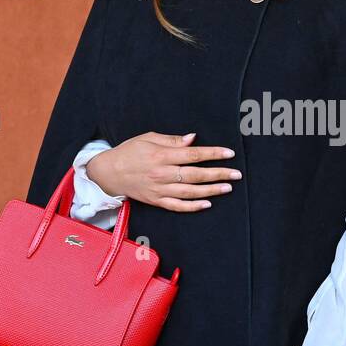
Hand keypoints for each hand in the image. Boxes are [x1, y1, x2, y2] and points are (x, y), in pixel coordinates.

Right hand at [86, 131, 240, 211]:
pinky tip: (207, 204)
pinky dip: (192, 206)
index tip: (229, 154)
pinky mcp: (156, 201)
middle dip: (218, 174)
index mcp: (161, 155)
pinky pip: (177, 206)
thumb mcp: (148, 138)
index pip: (192, 154)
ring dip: (210, 190)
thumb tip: (193, 139)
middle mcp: (161, 173)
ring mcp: (159, 189)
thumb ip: (172, 140)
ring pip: (189, 192)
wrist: (108, 172)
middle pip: (195, 174)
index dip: (212, 154)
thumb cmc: (129, 151)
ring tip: (227, 187)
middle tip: (236, 174)